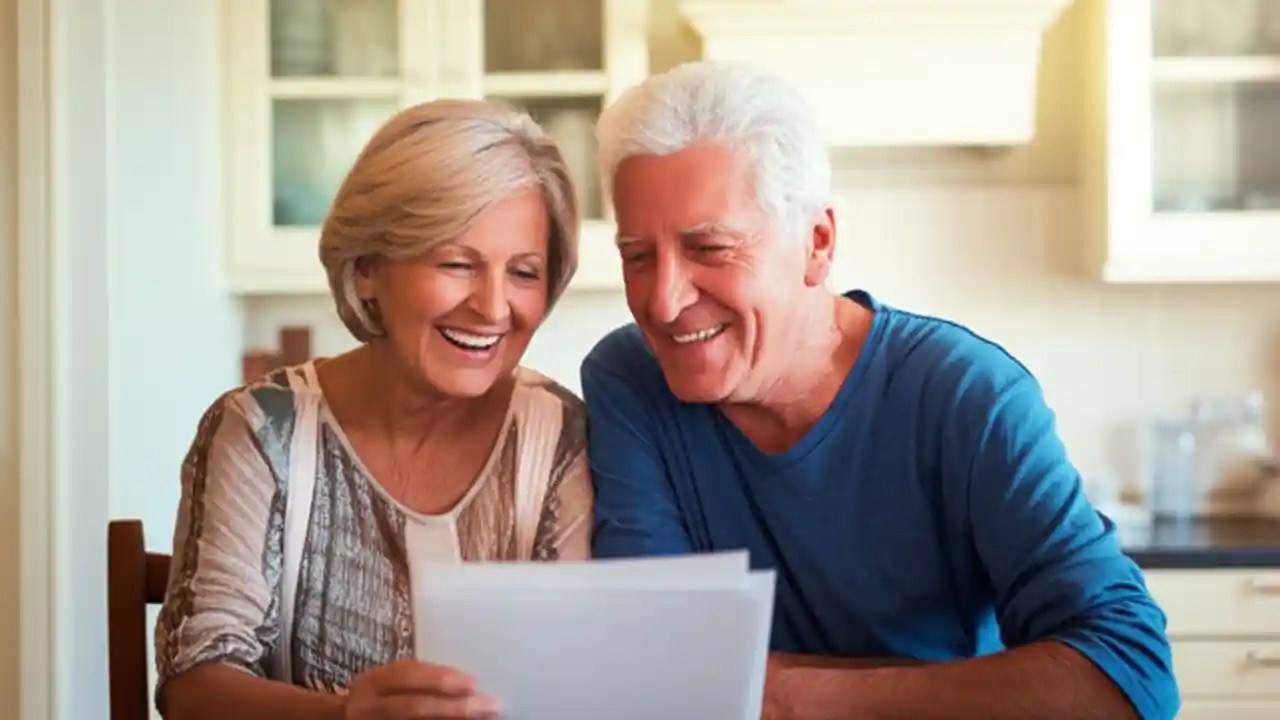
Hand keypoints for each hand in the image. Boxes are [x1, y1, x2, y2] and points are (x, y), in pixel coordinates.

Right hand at [343, 659, 500, 718]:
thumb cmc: (380, 696)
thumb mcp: (389, 681)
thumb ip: (420, 679)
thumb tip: (469, 684)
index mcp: (372, 682)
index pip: (406, 676)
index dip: (440, 678)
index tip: (473, 683)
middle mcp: (368, 708)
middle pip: (413, 708)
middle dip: (454, 708)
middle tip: (489, 706)